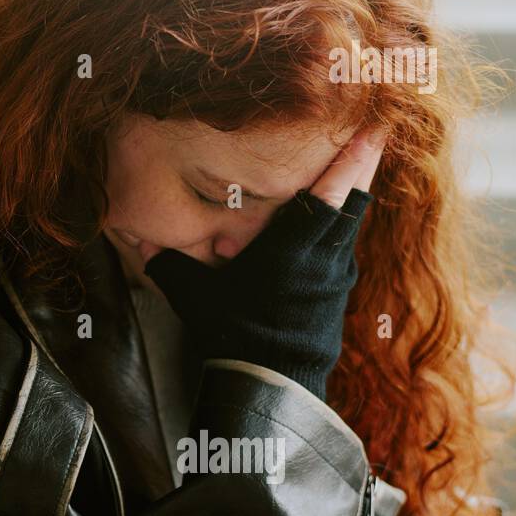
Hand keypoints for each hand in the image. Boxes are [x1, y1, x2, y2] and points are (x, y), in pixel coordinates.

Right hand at [143, 126, 386, 399]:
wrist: (271, 388)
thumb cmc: (232, 333)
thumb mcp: (194, 294)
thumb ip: (169, 262)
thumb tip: (138, 240)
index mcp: (293, 248)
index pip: (331, 192)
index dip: (353, 157)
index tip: (375, 126)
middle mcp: (325, 257)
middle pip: (356, 200)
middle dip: (364, 163)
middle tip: (376, 130)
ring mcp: (337, 277)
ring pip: (351, 224)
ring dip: (352, 194)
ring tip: (354, 166)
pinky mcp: (338, 294)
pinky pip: (342, 249)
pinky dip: (338, 227)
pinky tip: (328, 224)